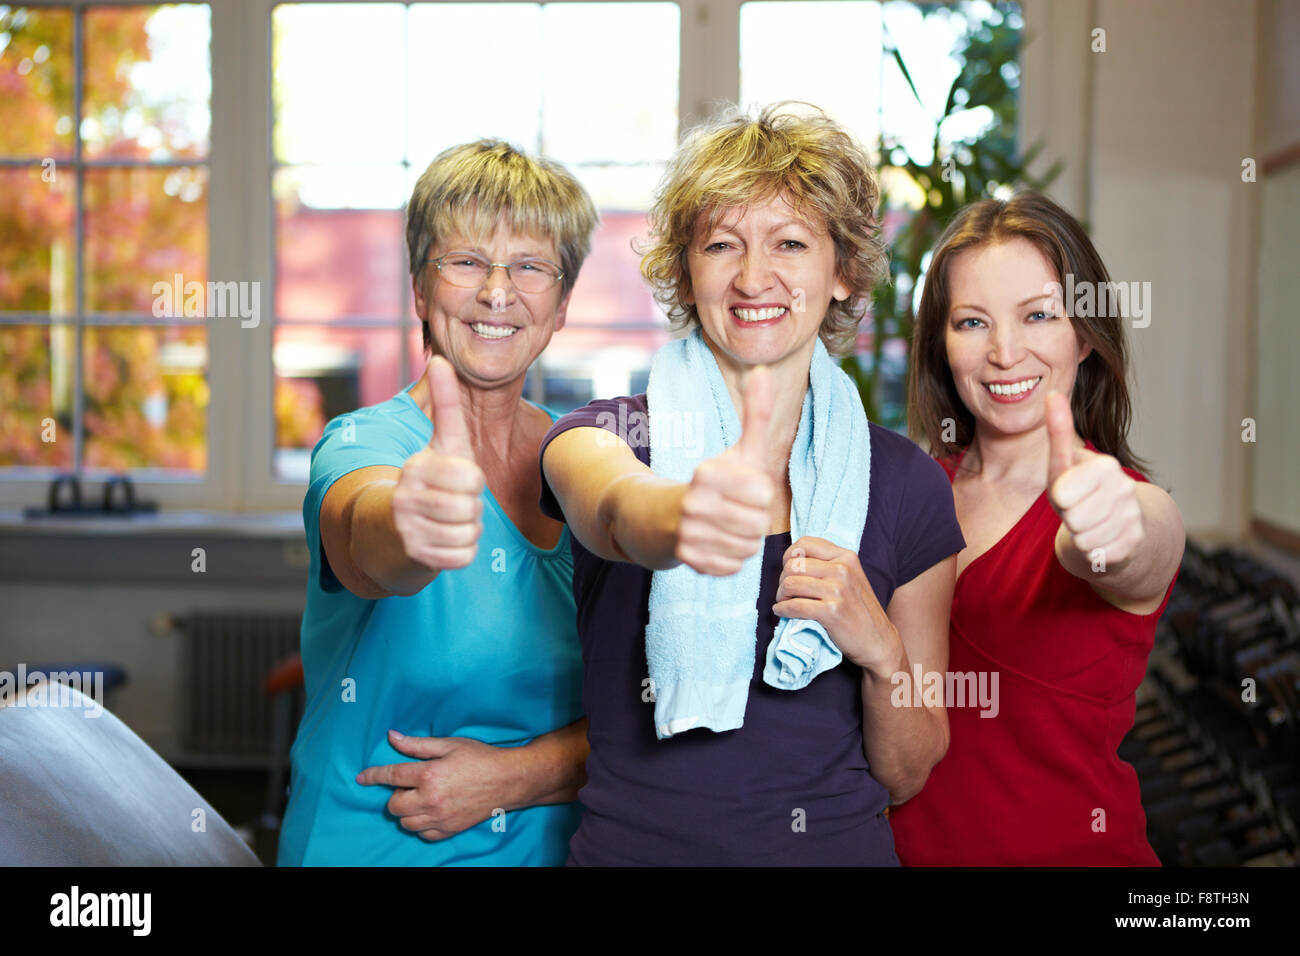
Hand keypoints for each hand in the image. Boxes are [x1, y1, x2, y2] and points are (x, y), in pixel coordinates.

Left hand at [356, 730, 510, 840]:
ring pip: (406, 823)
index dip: (373, 776)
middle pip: (393, 805)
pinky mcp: (450, 829)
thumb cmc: (480, 757)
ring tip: (419, 798)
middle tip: (409, 785)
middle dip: (395, 795)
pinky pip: (423, 834)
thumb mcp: (449, 744)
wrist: (508, 780)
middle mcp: (430, 799)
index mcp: (428, 774)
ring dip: (406, 811)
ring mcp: (440, 818)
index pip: (390, 776)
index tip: (362, 777)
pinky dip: (421, 825)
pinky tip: (429, 812)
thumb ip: (417, 744)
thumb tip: (392, 736)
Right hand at [392, 356, 485, 569]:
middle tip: (455, 505)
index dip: (473, 482)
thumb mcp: (438, 444)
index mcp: (416, 467)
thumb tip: (439, 358)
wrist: (387, 532)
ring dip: (468, 530)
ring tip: (449, 522)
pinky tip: (444, 542)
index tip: (457, 480)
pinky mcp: (415, 557)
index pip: (471, 477)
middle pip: (472, 507)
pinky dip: (461, 553)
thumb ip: (443, 404)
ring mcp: (408, 529)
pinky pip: (464, 557)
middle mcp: (407, 497)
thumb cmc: (426, 482)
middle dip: (472, 508)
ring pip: (470, 533)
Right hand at [673, 366, 776, 575]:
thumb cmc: (708, 483)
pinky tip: (716, 545)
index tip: (744, 489)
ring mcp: (687, 532)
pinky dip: (729, 559)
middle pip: (757, 524)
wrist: (652, 517)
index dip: (759, 493)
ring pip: (747, 548)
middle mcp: (693, 502)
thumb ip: (755, 413)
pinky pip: (732, 567)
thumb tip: (762, 371)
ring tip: (726, 528)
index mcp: (707, 473)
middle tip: (735, 512)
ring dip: (743, 541)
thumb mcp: (735, 449)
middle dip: (753, 521)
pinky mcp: (684, 558)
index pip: (762, 493)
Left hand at [772, 536, 899, 673]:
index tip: (788, 571)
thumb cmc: (858, 610)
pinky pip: (794, 605)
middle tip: (786, 592)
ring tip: (784, 602)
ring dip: (781, 595)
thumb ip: (827, 564)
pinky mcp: (831, 612)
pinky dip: (782, 609)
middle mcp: (843, 570)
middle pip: (793, 565)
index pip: (805, 543)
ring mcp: (838, 590)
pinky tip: (782, 612)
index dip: (789, 556)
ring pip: (790, 584)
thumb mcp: (850, 578)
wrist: (878, 641)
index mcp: (846, 557)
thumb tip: (791, 558)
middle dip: (783, 579)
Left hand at [1045, 390, 1143, 571]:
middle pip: (1072, 517)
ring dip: (1079, 534)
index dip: (1060, 497)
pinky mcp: (1133, 544)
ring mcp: (1132, 517)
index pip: (1062, 492)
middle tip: (1079, 510)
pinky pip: (1094, 554)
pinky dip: (1091, 551)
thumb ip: (1058, 432)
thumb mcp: (1063, 464)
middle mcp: (1125, 489)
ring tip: (1089, 524)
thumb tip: (1052, 393)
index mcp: (1106, 466)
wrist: (1116, 527)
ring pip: (1083, 537)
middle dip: (1069, 517)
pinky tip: (1101, 539)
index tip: (1071, 492)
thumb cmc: (1080, 492)